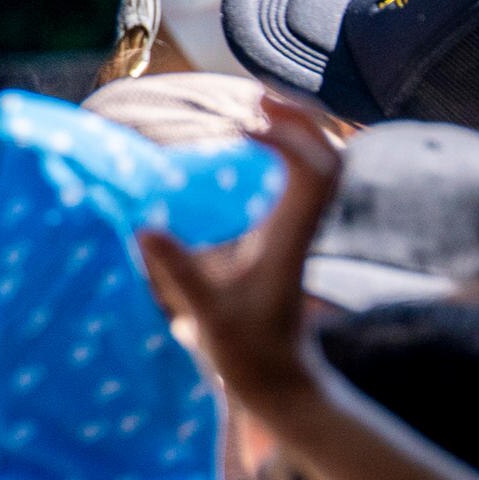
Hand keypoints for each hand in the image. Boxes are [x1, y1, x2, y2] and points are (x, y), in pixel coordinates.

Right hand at [133, 97, 344, 422]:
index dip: (288, 138)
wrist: (282, 383)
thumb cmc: (246, 354)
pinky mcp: (292, 235)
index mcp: (289, 239)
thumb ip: (181, 274)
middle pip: (332, 155)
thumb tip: (147, 229)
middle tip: (254, 96)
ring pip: (326, 164)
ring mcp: (302, 230)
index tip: (243, 125)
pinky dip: (290, 151)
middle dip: (300, 118)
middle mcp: (304, 227)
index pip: (314, 172)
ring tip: (256, 107)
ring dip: (299, 130)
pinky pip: (308, 178)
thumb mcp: (208, 316)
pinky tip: (255, 145)